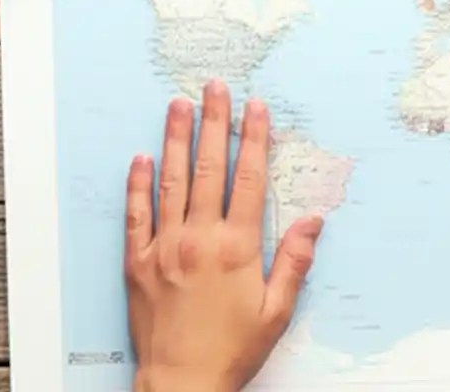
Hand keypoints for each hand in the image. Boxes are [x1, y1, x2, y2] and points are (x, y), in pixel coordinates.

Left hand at [125, 81, 322, 391]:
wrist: (181, 384)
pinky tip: (142, 158)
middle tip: (214, 88)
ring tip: (178, 106)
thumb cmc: (232, 351)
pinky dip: (138, 184)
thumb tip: (312, 220)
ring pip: (171, 182)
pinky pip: (137, 215)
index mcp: (237, 248)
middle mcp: (199, 239)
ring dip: (177, 140)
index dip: (254, 139)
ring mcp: (165, 248)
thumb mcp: (277, 311)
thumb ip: (294, 262)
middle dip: (214, 124)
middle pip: (209, 169)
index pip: (248, 179)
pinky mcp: (138, 263)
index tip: (256, 108)